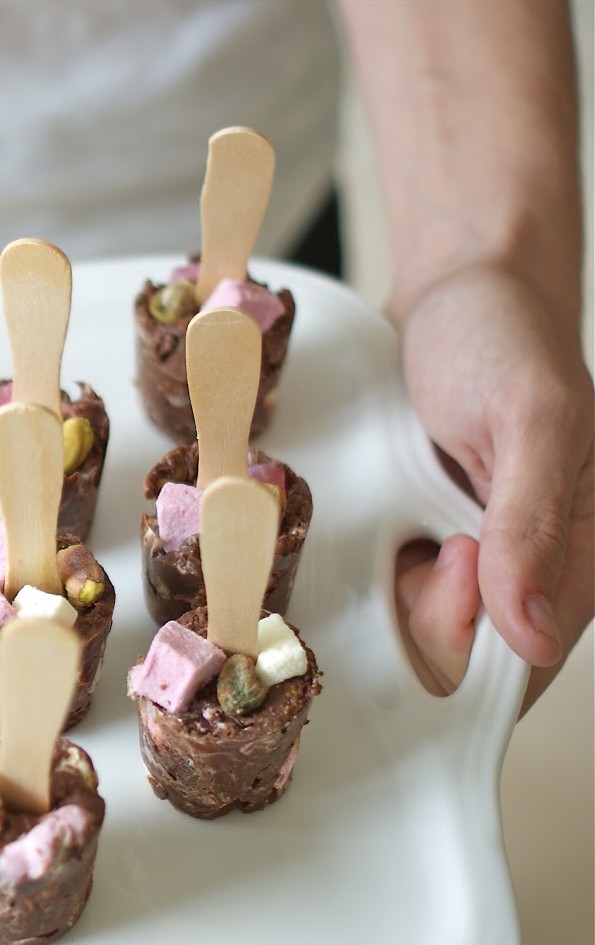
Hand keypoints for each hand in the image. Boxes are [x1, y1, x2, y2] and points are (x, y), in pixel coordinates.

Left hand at [395, 263, 593, 712]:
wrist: (455, 289)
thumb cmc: (503, 340)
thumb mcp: (530, 417)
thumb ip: (533, 523)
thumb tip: (530, 635)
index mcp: (584, 547)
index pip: (534, 654)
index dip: (478, 637)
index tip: (445, 562)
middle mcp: (531, 564)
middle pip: (469, 655)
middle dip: (431, 612)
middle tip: (430, 538)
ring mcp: (474, 554)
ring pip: (421, 626)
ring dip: (397, 588)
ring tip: (409, 512)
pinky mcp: (425, 535)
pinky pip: (391, 584)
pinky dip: (372, 563)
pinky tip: (380, 517)